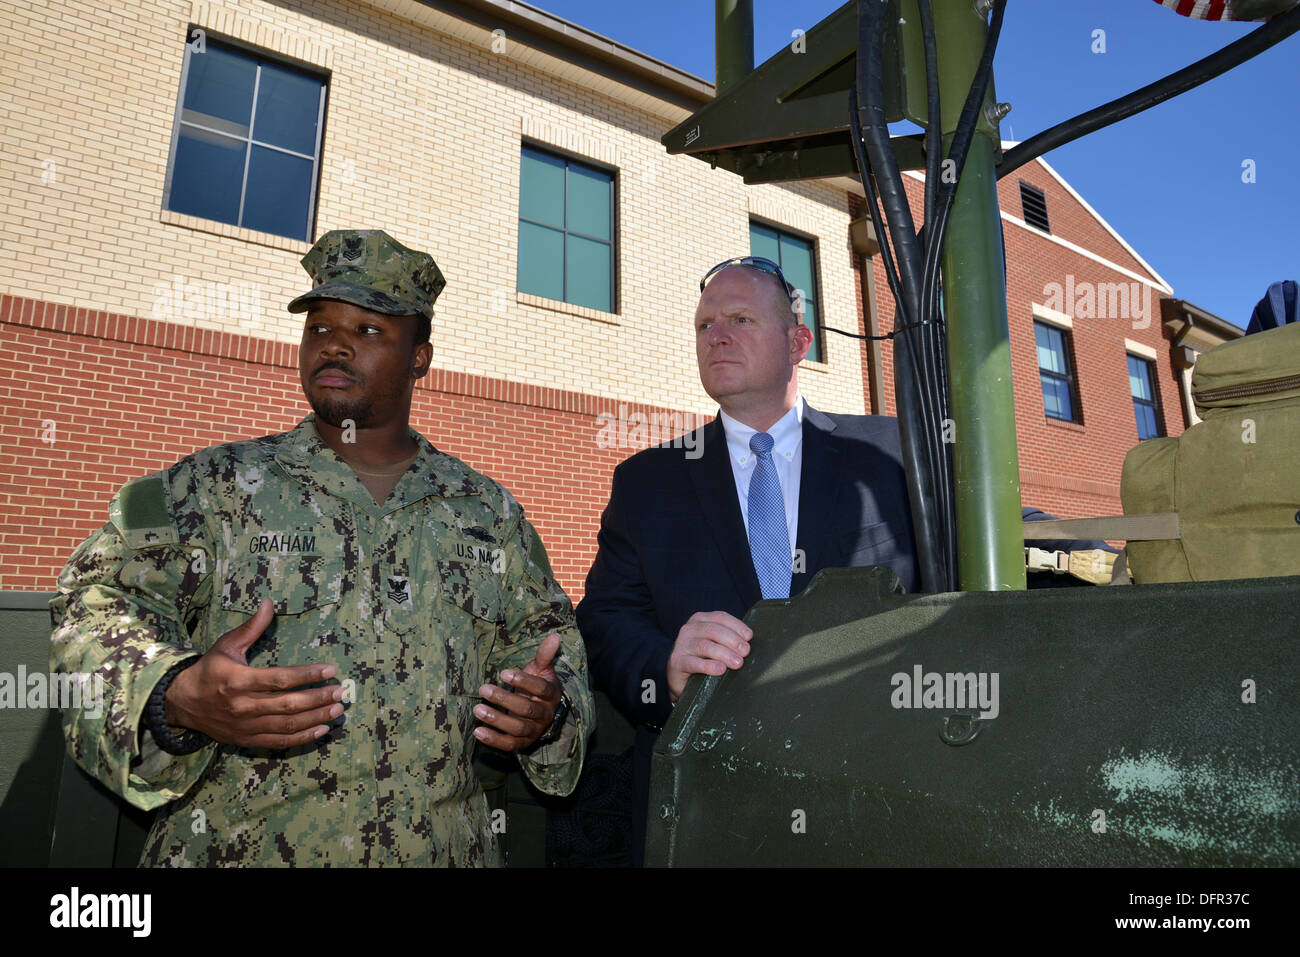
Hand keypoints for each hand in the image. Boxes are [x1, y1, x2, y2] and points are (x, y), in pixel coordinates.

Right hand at [164, 598, 341, 748]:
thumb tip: (269, 603)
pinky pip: (279, 742)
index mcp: (238, 680)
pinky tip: (321, 730)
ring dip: (315, 718)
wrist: (182, 703)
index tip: (330, 670)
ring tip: (337, 710)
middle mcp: (243, 705)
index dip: (307, 675)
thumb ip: (251, 627)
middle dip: (318, 698)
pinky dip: (302, 738)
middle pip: (288, 704)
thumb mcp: (227, 645)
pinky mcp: (247, 739)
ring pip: (287, 725)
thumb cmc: (209, 669)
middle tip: (340, 692)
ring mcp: (245, 726)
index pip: (280, 679)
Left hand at [473, 633, 563, 751]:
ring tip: (477, 709)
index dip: (523, 681)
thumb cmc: (537, 685)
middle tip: (484, 688)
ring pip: (517, 728)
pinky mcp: (523, 743)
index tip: (503, 673)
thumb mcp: (541, 669)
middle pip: (527, 709)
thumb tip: (555, 636)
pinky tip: (478, 731)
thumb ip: (544, 655)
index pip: (540, 688)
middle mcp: (545, 715)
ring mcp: (534, 731)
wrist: (541, 711)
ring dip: (497, 719)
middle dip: (504, 699)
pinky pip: (509, 745)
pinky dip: (493, 740)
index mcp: (552, 694)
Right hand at [667, 611, 752, 702]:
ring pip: (705, 646)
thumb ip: (729, 639)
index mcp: (700, 620)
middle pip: (714, 630)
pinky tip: (720, 670)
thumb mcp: (716, 643)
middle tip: (745, 652)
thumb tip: (750, 642)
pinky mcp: (676, 662)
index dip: (737, 626)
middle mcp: (689, 629)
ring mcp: (681, 645)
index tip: (749, 637)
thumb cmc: (703, 658)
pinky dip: (709, 666)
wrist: (682, 679)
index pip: (720, 617)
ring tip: (738, 663)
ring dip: (724, 654)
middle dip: (733, 640)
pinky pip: (694, 662)